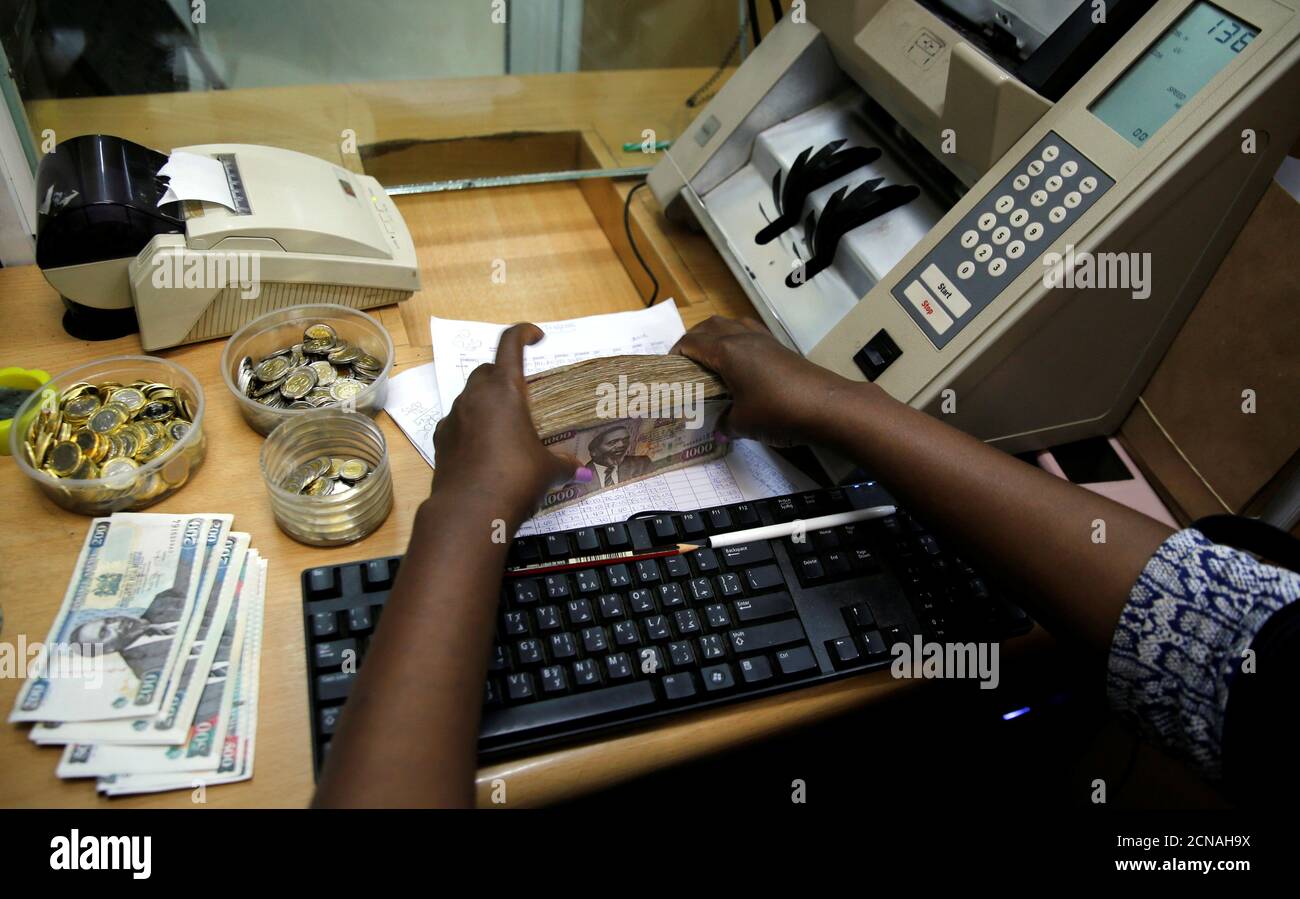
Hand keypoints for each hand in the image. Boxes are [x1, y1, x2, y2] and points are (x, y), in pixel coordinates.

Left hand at [432, 323, 579, 520]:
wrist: (470, 510)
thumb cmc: (516, 478)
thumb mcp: (548, 470)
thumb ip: (565, 464)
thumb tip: (586, 473)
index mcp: (505, 390)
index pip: (510, 344)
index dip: (523, 333)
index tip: (536, 337)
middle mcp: (476, 396)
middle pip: (487, 370)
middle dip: (504, 374)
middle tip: (522, 394)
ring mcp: (454, 416)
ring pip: (470, 396)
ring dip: (487, 402)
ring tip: (505, 426)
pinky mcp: (440, 438)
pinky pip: (457, 422)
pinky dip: (470, 426)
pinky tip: (483, 448)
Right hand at [672, 316, 859, 445]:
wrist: (828, 407)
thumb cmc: (778, 412)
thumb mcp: (744, 424)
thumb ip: (725, 425)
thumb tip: (720, 431)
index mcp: (727, 351)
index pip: (691, 342)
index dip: (676, 353)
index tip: (669, 370)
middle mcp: (743, 338)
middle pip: (710, 326)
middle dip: (694, 340)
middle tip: (687, 363)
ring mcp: (765, 340)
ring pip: (732, 325)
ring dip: (717, 336)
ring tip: (711, 359)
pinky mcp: (780, 348)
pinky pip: (750, 334)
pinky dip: (738, 342)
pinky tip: (741, 365)